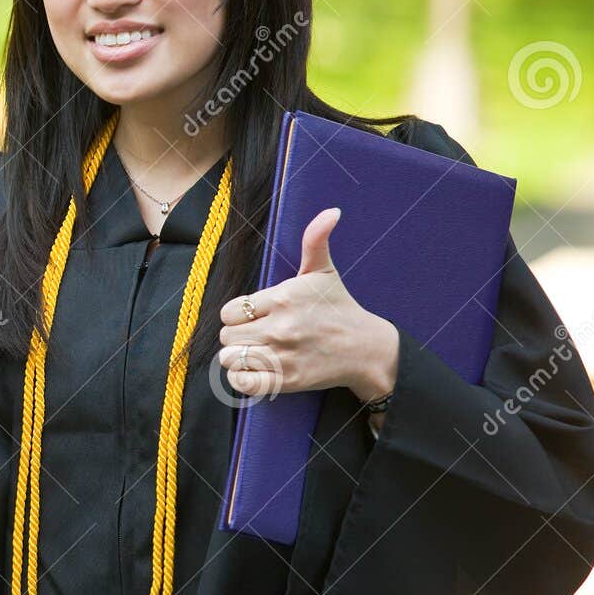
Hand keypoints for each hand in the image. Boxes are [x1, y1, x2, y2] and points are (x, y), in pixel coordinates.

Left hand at [217, 207, 397, 402]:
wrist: (367, 349)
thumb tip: (331, 211)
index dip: (237, 315)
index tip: (253, 316)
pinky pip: (242, 383)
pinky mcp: (288, 380)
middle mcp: (280, 327)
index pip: (230, 311)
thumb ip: (316, 240)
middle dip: (237, 335)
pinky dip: (243, 378)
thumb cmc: (339, 308)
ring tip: (257, 351)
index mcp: (283, 298)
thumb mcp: (324, 271)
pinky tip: (256, 370)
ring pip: (230, 359)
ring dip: (239, 357)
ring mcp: (283, 356)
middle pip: (226, 336)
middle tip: (256, 334)